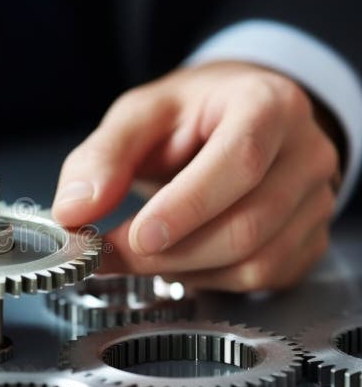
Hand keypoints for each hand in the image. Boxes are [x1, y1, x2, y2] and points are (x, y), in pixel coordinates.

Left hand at [53, 61, 339, 291]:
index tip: (136, 235)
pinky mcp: (310, 239)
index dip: (186, 207)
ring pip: (255, 262)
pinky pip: (263, 278)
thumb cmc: (192, 115)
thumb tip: (73, 211)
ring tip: (138, 254)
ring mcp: (315, 200)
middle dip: (167, 253)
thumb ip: (101, 157)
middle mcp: (304, 154)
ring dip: (183, 271)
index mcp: (267, 105)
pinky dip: (210, 280)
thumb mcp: (139, 117)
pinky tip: (180, 259)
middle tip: (110, 254)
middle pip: (246, 225)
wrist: (236, 119)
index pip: (238, 162)